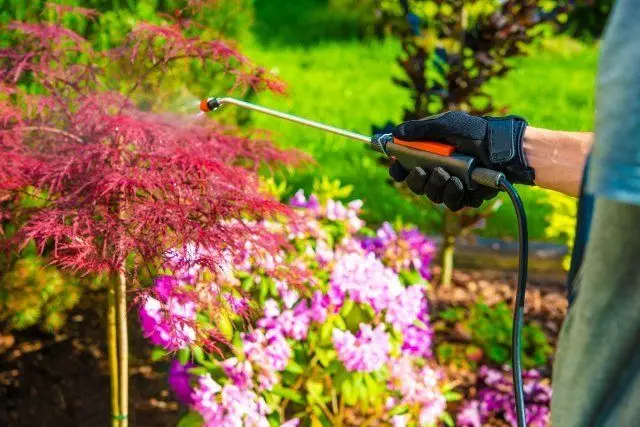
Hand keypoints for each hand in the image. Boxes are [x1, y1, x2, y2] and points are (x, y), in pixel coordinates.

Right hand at [389, 111, 533, 209]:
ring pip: (432, 195)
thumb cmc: (475, 131)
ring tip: (444, 173)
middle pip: (415, 185)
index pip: (405, 168)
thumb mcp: (447, 124)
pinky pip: (451, 203)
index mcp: (428, 156)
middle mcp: (436, 173)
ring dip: (434, 185)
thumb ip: (421, 129)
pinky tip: (457, 182)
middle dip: (414, 180)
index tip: (397, 167)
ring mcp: (450, 186)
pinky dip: (451, 193)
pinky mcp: (465, 197)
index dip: (398, 170)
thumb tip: (396, 133)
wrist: (502, 145)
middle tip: (419, 170)